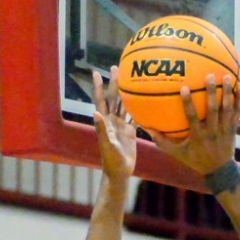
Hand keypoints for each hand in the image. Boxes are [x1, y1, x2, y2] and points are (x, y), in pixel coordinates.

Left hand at [92, 68, 138, 183]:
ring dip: (126, 92)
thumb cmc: (111, 160)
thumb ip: (101, 129)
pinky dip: (138, 107)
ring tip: (130, 78)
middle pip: (114, 98)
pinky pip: (135, 117)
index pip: (101, 100)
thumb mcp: (107, 144)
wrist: (120, 172)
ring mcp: (121, 125)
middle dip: (114, 83)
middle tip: (117, 67)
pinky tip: (144, 98)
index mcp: (105, 121)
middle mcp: (112, 120)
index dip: (98, 87)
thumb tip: (95, 112)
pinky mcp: (130, 132)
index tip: (96, 73)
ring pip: (124, 105)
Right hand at [149, 74, 239, 176]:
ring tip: (226, 76)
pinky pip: (238, 111)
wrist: (219, 170)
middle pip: (213, 110)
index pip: (192, 117)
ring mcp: (225, 129)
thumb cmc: (196, 160)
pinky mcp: (234, 128)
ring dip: (227, 92)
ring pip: (227, 108)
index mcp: (198, 135)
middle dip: (212, 92)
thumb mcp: (177, 153)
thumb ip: (162, 142)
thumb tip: (147, 128)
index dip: (188, 103)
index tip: (184, 88)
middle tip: (209, 76)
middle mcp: (213, 130)